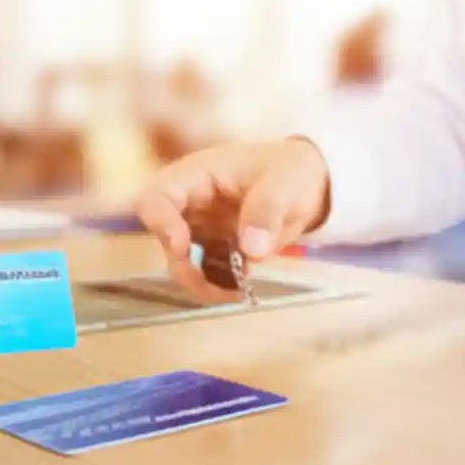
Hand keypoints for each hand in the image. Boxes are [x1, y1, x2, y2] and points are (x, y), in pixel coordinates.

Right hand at [135, 138, 330, 301]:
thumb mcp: (283, 184)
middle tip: (216, 285)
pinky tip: (242, 291)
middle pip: (164, 238)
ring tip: (237, 292)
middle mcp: (189, 205)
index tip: (182, 248)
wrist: (307, 186)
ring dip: (202, 284)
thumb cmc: (289, 171)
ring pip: (182, 263)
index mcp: (196, 176)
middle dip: (184, 266)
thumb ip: (266, 212)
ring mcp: (199, 230)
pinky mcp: (214, 252)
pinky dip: (219, 288)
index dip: (160, 224)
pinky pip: (205, 276)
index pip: (156, 197)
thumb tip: (252, 251)